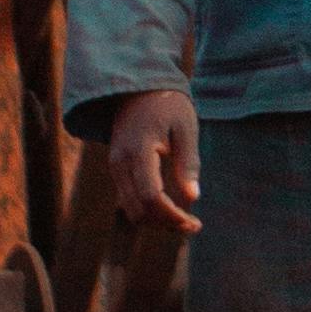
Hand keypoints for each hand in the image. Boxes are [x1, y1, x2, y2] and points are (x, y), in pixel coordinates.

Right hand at [107, 85, 200, 235]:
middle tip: (194, 225)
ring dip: (156, 220)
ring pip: (131, 209)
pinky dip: (148, 210)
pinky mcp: (116, 168)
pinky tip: (170, 208)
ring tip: (184, 220)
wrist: (136, 86)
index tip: (195, 221)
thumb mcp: (185, 127)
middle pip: (138, 210)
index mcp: (139, 149)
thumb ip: (188, 162)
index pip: (151, 196)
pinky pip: (129, 199)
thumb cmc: (167, 104)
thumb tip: (193, 198)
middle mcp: (120, 161)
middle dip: (165, 223)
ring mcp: (115, 166)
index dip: (172, 215)